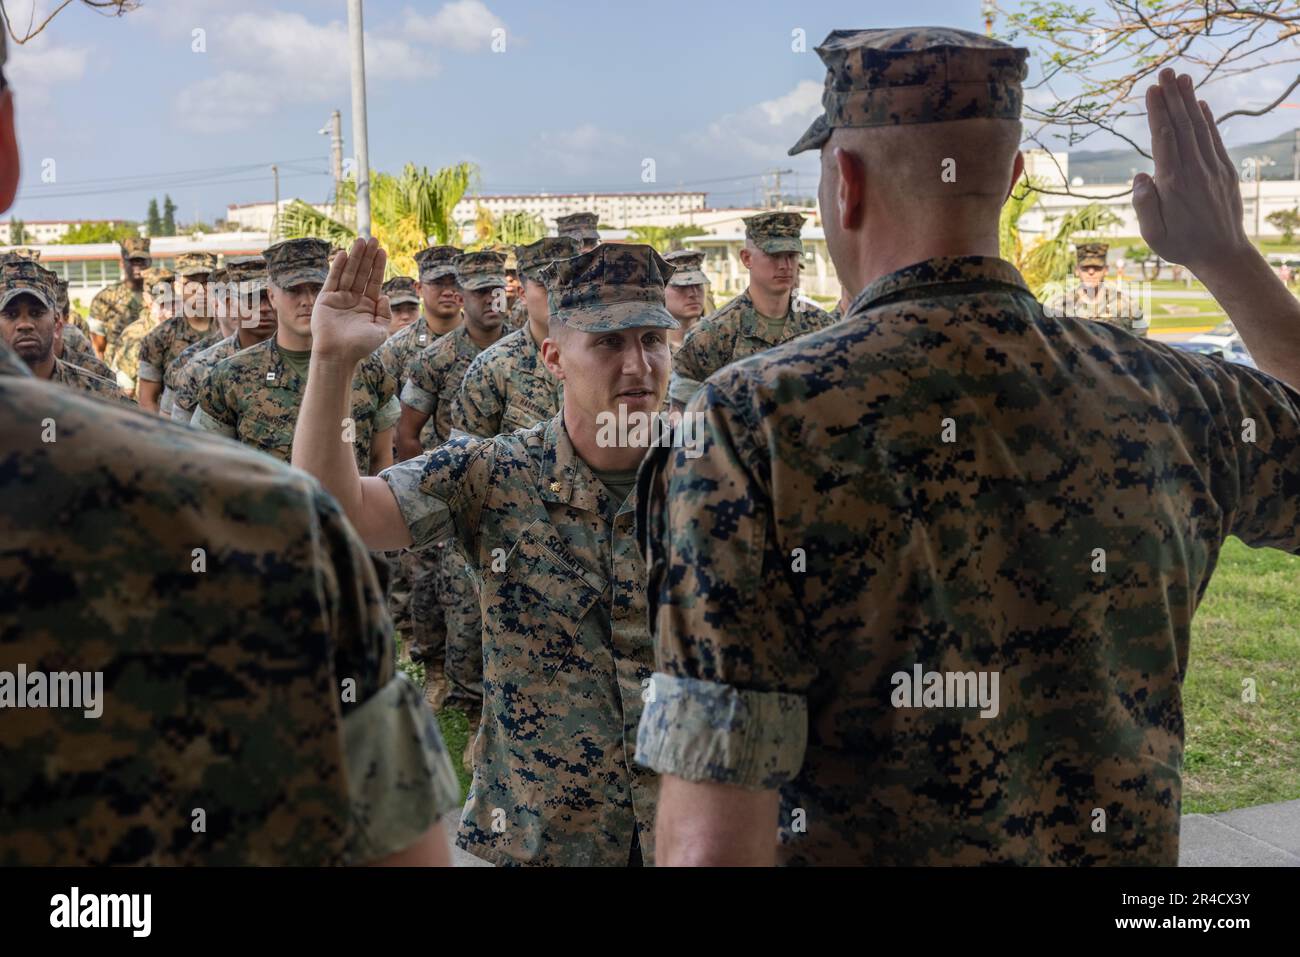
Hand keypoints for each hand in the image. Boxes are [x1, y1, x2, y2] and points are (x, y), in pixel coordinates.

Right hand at [310, 236, 391, 364]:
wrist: (338, 355)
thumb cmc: (360, 346)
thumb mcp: (380, 330)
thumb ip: (385, 313)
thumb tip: (384, 295)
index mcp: (368, 306)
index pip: (374, 281)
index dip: (378, 266)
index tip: (382, 250)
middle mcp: (354, 300)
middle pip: (362, 273)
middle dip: (367, 256)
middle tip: (372, 238)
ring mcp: (340, 298)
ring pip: (349, 273)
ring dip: (355, 257)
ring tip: (361, 241)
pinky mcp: (325, 299)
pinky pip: (332, 279)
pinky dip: (337, 267)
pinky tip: (343, 254)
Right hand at [1132, 70, 1250, 272]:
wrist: (1223, 254)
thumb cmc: (1181, 245)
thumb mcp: (1153, 234)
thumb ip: (1144, 205)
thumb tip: (1139, 175)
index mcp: (1174, 184)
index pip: (1164, 140)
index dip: (1158, 113)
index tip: (1151, 90)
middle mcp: (1195, 171)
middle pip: (1183, 126)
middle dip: (1172, 97)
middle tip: (1164, 72)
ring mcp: (1213, 169)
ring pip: (1199, 128)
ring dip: (1189, 101)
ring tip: (1181, 78)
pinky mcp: (1225, 171)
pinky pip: (1214, 140)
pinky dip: (1207, 120)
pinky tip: (1200, 104)